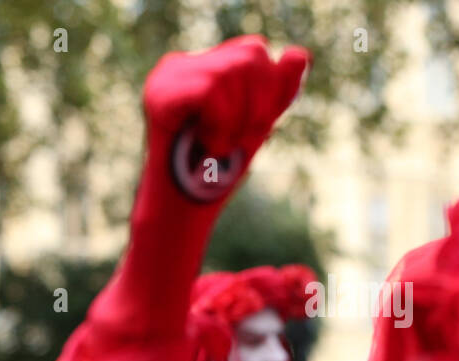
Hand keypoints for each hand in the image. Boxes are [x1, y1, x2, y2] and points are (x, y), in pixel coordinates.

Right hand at [144, 37, 307, 201]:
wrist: (182, 212)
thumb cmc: (213, 173)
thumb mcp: (253, 125)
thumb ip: (276, 90)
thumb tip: (299, 54)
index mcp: (199, 68)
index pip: (253, 51)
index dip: (269, 90)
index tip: (254, 129)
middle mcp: (179, 66)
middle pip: (249, 54)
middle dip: (258, 105)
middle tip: (236, 142)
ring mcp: (166, 78)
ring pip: (232, 70)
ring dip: (238, 120)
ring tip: (218, 146)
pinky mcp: (159, 95)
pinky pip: (211, 90)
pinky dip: (221, 124)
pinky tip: (208, 144)